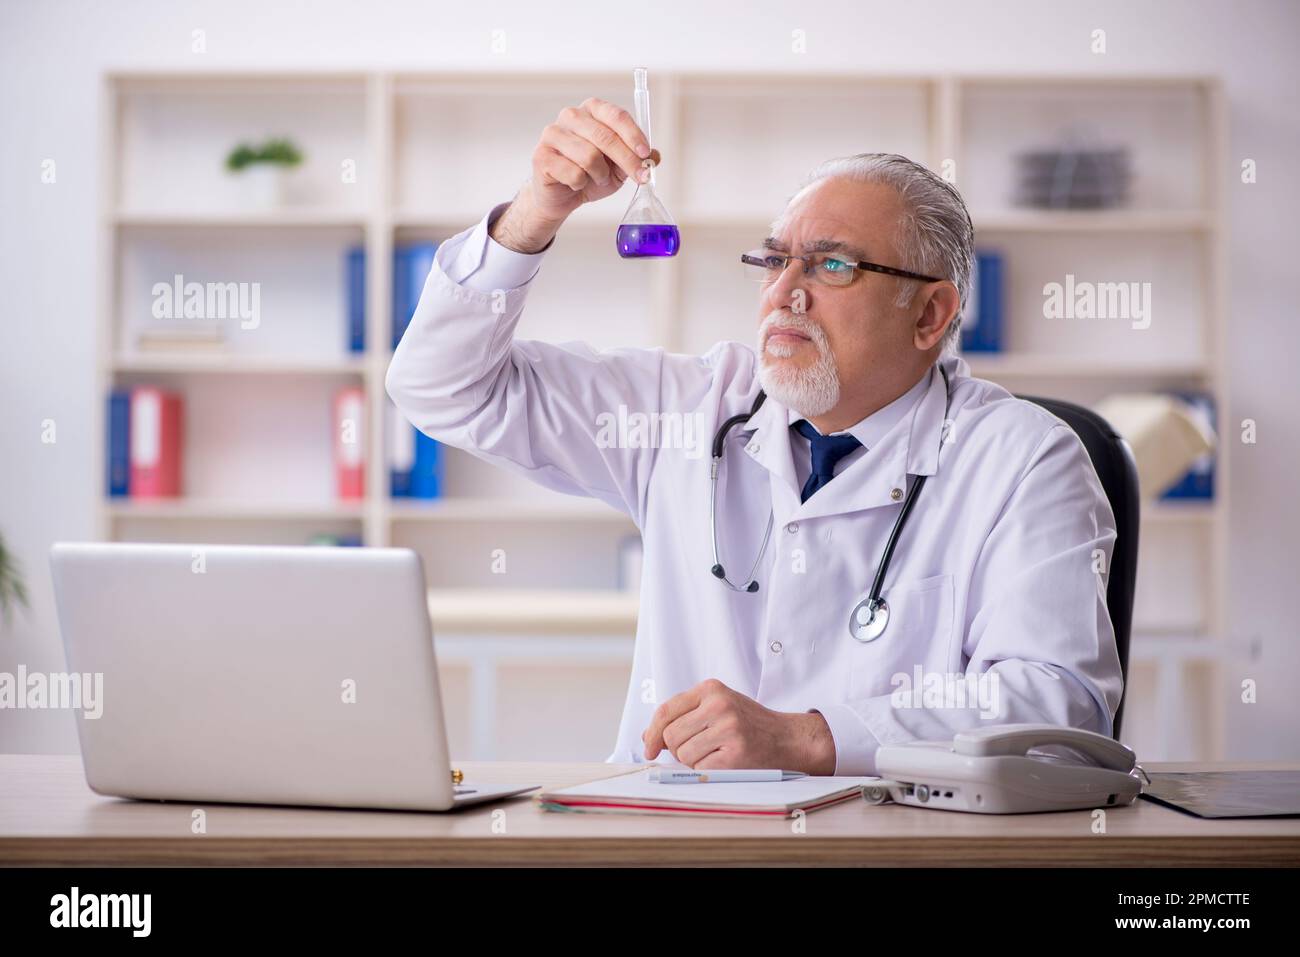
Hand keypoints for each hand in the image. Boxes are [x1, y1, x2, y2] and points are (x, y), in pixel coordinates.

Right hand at [492, 97, 656, 252]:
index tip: (645, 153)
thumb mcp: (620, 166)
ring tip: (597, 178)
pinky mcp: (541, 155)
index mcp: (592, 110)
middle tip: (639, 177)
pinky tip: (576, 183)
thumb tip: (655, 156)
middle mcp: (571, 116)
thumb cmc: (591, 175)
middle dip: (627, 160)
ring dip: (600, 175)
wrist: (562, 196)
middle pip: (605, 137)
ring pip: (589, 157)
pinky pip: (573, 173)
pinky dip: (580, 184)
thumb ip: (637, 158)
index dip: (634, 135)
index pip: (616, 116)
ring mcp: (552, 134)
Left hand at [641, 678, 837, 774]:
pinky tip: (723, 760)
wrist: (787, 738)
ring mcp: (728, 728)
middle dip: (676, 749)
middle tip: (696, 749)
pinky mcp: (734, 753)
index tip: (649, 748)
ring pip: (683, 754)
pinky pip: (699, 768)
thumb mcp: (717, 707)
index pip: (666, 710)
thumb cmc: (747, 723)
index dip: (653, 732)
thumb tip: (648, 737)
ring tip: (714, 752)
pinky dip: (706, 769)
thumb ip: (684, 716)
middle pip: (671, 735)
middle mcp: (718, 705)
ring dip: (692, 760)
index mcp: (711, 689)